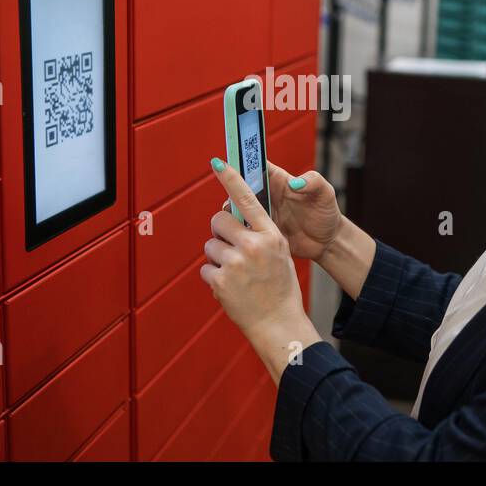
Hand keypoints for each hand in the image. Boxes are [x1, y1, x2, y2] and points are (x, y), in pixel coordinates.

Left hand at [203, 157, 307, 340]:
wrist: (278, 323)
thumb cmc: (280, 287)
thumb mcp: (280, 252)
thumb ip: (261, 233)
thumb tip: (236, 215)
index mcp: (270, 235)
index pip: (248, 199)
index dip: (231, 178)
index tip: (218, 162)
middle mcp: (253, 245)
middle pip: (219, 220)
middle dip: (220, 232)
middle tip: (231, 248)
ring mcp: (235, 263)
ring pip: (210, 246)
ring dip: (217, 258)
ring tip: (236, 275)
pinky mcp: (220, 280)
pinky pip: (205, 268)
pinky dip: (214, 278)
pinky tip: (231, 288)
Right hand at [221, 159, 343, 262]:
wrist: (327, 241)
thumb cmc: (327, 213)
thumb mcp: (326, 193)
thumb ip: (314, 182)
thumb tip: (296, 183)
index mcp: (279, 180)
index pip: (257, 166)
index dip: (242, 162)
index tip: (229, 163)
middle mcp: (268, 194)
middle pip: (242, 187)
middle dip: (231, 190)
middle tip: (229, 198)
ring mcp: (263, 212)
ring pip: (238, 207)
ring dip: (232, 211)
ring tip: (232, 217)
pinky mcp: (261, 231)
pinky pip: (244, 227)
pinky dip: (237, 228)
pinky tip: (237, 233)